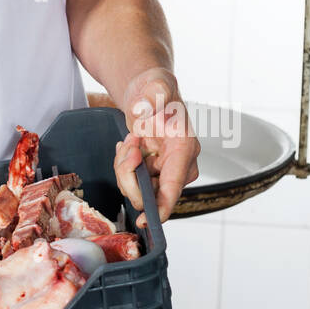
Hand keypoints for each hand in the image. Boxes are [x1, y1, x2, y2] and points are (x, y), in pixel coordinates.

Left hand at [113, 67, 199, 227]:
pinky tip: (128, 147)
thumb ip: (154, 95)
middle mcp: (180, 165)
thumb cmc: (156, 90)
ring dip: (125, 167)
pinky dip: (124, 166)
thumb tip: (146, 108)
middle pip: (150, 192)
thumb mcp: (156, 86)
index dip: (160, 208)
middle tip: (129, 143)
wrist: (148, 93)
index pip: (174, 187)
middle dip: (130, 174)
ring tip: (130, 139)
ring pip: (138, 189)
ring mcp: (167, 171)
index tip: (146, 221)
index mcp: (185, 149)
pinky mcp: (154, 172)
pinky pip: (132, 182)